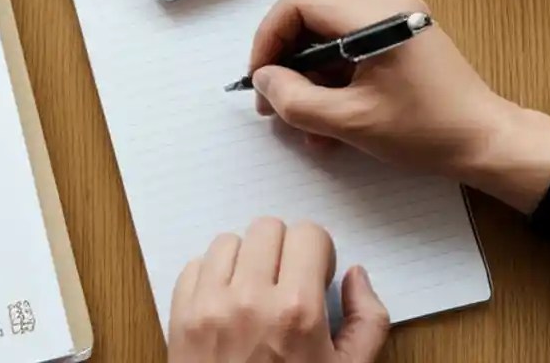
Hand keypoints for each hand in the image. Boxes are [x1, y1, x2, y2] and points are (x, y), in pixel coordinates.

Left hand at [168, 217, 388, 362]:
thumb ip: (368, 320)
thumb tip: (356, 275)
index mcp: (297, 311)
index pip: (308, 233)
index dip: (317, 252)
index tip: (315, 275)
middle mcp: (250, 299)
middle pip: (267, 228)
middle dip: (283, 250)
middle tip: (287, 282)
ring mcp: (209, 305)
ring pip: (228, 241)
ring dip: (245, 259)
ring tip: (254, 292)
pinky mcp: (180, 315)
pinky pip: (196, 265)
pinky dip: (213, 277)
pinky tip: (228, 304)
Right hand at [249, 0, 549, 212]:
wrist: (487, 141)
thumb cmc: (429, 131)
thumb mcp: (351, 122)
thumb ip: (296, 100)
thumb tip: (264, 81)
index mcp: (377, 15)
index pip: (299, 2)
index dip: (269, 37)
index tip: (261, 77)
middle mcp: (385, 3)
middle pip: (310, 17)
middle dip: (287, 61)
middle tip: (274, 102)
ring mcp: (394, 17)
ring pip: (326, 35)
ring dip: (309, 77)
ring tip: (304, 122)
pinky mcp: (399, 35)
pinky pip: (349, 46)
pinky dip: (332, 78)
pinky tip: (329, 117)